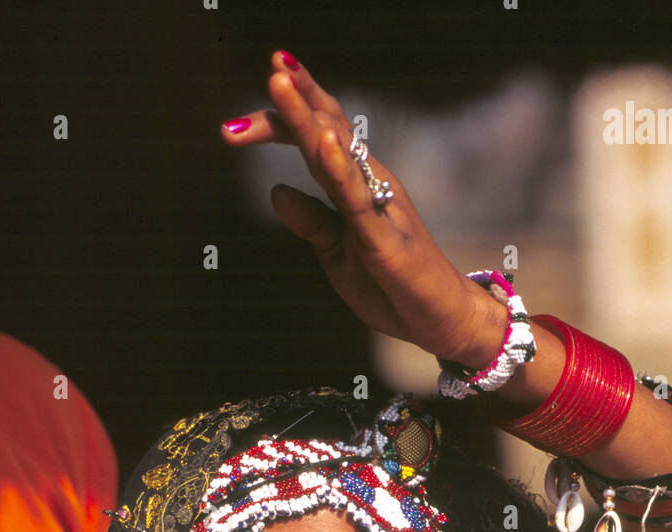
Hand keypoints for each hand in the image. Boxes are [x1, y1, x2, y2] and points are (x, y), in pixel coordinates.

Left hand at [220, 51, 505, 367]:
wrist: (436, 320)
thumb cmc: (390, 286)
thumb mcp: (336, 253)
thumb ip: (311, 221)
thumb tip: (276, 192)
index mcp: (353, 184)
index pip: (315, 138)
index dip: (281, 121)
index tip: (235, 123)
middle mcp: (368, 183)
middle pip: (325, 128)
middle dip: (291, 102)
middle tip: (268, 70)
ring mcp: (378, 206)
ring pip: (338, 152)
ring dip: (306, 116)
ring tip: (280, 82)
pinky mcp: (385, 238)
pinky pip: (358, 199)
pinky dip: (339, 168)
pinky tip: (324, 143)